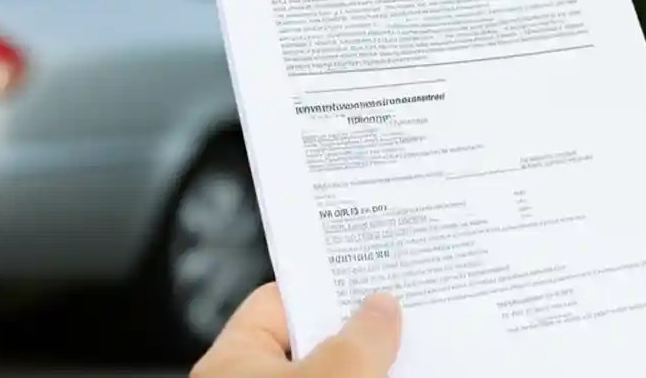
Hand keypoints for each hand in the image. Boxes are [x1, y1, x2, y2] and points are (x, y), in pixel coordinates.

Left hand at [192, 283, 401, 377]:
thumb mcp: (331, 377)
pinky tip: (406, 371)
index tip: (371, 278)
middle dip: (358, 334)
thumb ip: (360, 340)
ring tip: (412, 354)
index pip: (277, 301)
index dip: (325, 287)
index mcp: (233, 362)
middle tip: (405, 320)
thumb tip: (381, 308)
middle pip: (312, 344)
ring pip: (331, 375)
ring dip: (370, 367)